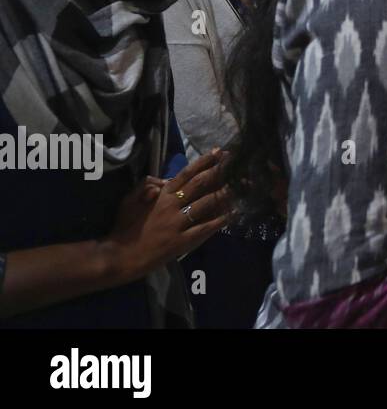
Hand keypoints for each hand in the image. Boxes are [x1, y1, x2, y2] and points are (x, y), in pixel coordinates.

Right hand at [102, 149, 232, 281]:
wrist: (121, 256)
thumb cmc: (125, 226)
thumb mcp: (129, 199)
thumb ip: (145, 185)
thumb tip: (162, 179)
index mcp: (161, 195)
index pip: (186, 173)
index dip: (204, 161)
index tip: (219, 152)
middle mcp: (172, 205)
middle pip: (201, 184)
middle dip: (220, 171)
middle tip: (236, 162)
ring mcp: (178, 223)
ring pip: (206, 204)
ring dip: (226, 193)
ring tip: (243, 184)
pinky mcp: (183, 241)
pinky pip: (205, 228)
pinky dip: (221, 220)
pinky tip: (234, 213)